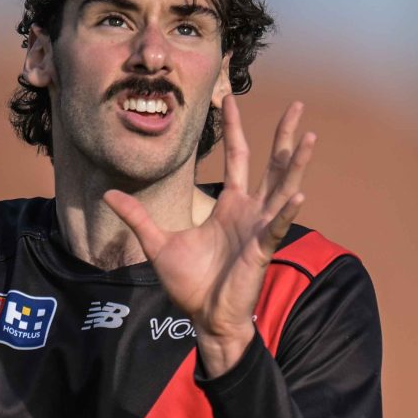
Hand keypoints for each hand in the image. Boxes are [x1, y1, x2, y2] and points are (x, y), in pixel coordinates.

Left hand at [104, 91, 314, 376]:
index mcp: (230, 206)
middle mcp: (250, 211)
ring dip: (296, 164)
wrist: (205, 318)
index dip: (234, 128)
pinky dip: (286, 212)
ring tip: (309, 137)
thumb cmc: (190, 285)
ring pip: (283, 188)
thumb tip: (109, 196)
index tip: (229, 100)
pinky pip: (276, 227)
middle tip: (299, 106)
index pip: (238, 157)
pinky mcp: (261, 250)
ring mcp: (259, 229)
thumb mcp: (158, 244)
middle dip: (284, 135)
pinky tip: (298, 194)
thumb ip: (137, 218)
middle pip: (272, 164)